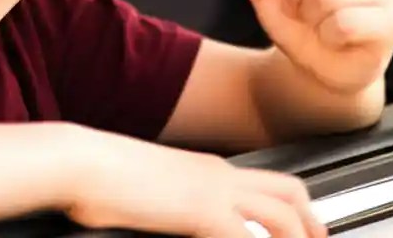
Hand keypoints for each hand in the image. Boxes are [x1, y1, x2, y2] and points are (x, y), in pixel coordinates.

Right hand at [66, 128, 326, 236]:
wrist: (80, 162)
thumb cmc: (97, 178)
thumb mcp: (146, 191)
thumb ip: (170, 204)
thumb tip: (170, 218)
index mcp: (206, 169)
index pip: (268, 187)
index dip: (294, 212)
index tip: (300, 234)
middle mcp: (218, 174)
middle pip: (290, 194)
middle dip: (312, 225)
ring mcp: (213, 190)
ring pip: (283, 216)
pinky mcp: (202, 211)